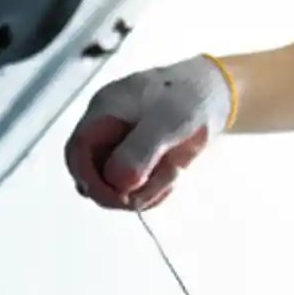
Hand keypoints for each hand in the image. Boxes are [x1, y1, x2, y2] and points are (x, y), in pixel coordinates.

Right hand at [64, 54, 235, 210]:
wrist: (215, 95)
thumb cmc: (189, 98)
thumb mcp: (168, 120)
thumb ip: (142, 149)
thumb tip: (117, 182)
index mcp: (104, 112)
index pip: (77, 150)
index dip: (88, 177)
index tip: (114, 197)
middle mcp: (107, 133)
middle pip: (92, 174)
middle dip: (115, 192)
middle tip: (141, 199)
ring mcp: (122, 150)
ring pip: (114, 187)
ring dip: (140, 193)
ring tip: (172, 174)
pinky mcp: (138, 164)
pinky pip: (135, 190)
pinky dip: (152, 193)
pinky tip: (173, 177)